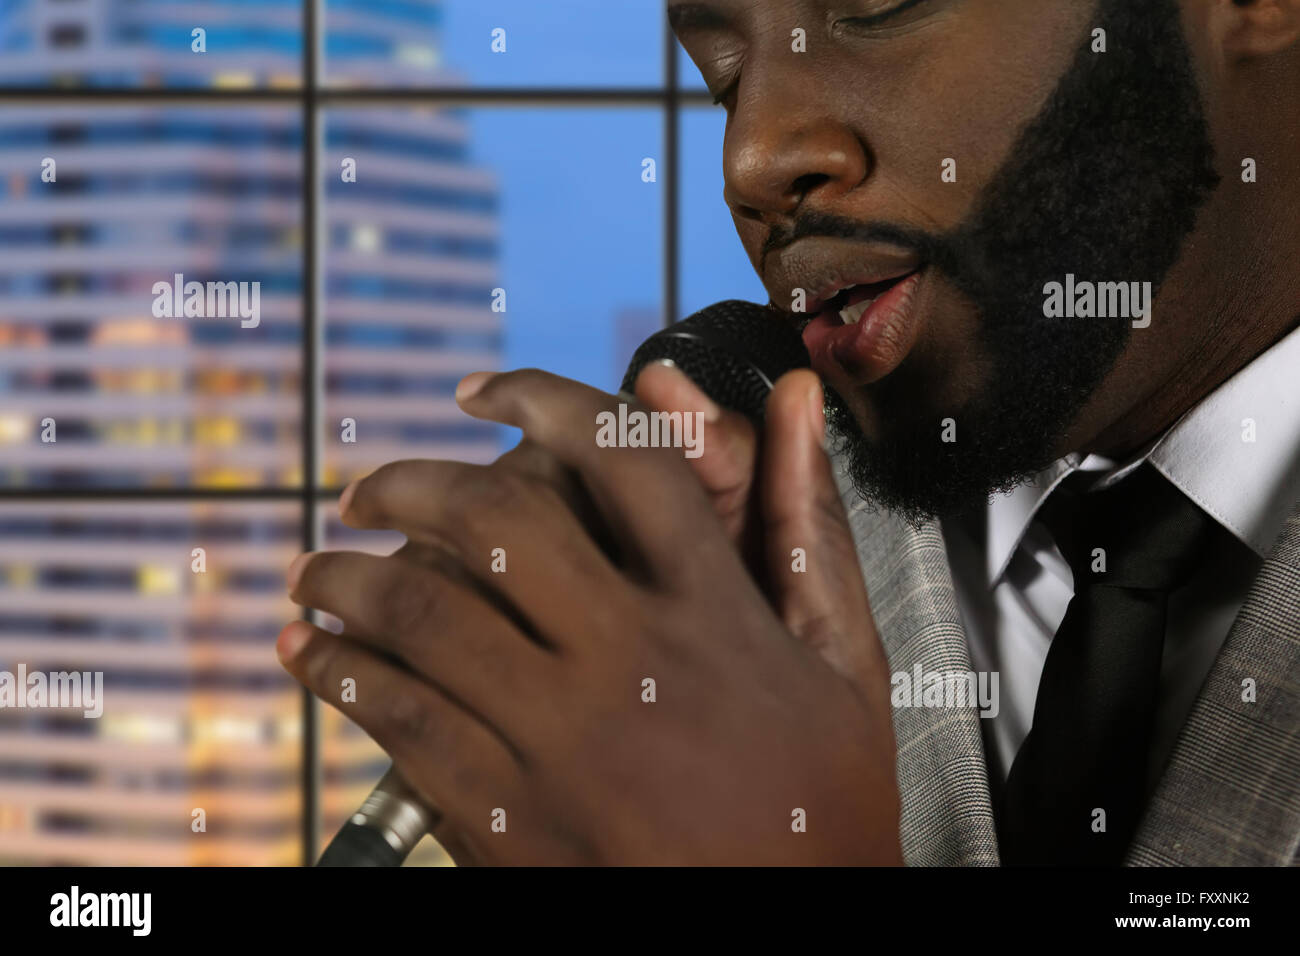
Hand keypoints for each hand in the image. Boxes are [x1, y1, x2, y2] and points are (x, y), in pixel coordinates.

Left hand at [279, 369, 900, 863]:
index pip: (621, 460)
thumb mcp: (847, 662)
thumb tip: (794, 397)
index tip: (483, 392)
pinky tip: (315, 656)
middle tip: (365, 488)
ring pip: (425, 618)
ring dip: (349, 578)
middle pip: (496, 523)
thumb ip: (807, 522)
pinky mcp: (510, 820)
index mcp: (716, 612)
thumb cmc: (827, 804)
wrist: (789, 940)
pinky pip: (402, 723)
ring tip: (317, 567)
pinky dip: (341, 675)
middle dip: (409, 484)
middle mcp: (631, 662)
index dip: (541, 400)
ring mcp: (563, 743)